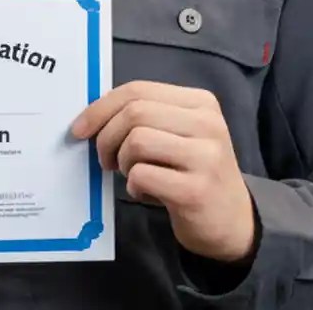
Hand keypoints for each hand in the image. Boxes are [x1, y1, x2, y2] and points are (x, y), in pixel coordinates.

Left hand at [71, 81, 256, 263]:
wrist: (232, 221)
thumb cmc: (193, 173)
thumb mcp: (179, 134)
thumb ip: (146, 117)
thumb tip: (93, 114)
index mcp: (200, 103)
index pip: (138, 90)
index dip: (101, 107)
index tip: (80, 128)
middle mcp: (207, 123)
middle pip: (134, 113)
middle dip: (106, 137)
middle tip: (106, 160)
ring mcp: (205, 156)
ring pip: (136, 142)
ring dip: (122, 162)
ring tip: (133, 175)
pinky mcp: (195, 190)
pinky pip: (142, 176)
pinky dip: (133, 186)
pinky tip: (147, 193)